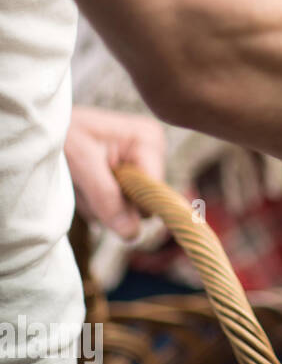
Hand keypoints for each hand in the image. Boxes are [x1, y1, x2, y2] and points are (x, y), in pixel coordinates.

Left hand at [64, 106, 166, 238]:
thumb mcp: (82, 163)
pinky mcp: (128, 174)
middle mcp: (152, 151)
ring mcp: (141, 163)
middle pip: (144, 201)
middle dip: (111, 203)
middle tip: (84, 185)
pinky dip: (97, 202)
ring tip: (81, 182)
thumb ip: (106, 197)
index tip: (98, 197)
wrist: (43, 129)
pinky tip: (84, 185)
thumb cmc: (62, 135)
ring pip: (130, 206)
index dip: (129, 203)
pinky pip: (119, 203)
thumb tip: (132, 234)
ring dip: (101, 204)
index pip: (155, 191)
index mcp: (149, 140)